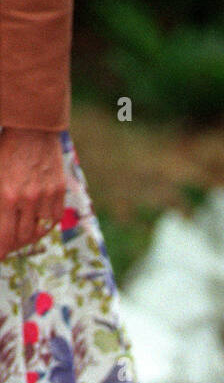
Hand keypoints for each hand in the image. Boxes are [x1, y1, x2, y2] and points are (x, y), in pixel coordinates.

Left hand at [0, 128, 64, 259]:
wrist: (31, 127)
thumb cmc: (7, 150)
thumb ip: (0, 204)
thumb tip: (2, 227)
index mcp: (6, 195)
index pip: (4, 236)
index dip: (2, 250)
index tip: (0, 256)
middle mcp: (27, 199)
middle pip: (22, 238)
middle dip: (13, 244)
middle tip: (8, 244)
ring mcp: (46, 196)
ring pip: (38, 231)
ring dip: (28, 235)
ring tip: (21, 231)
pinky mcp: (59, 192)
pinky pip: (53, 220)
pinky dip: (44, 224)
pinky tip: (36, 219)